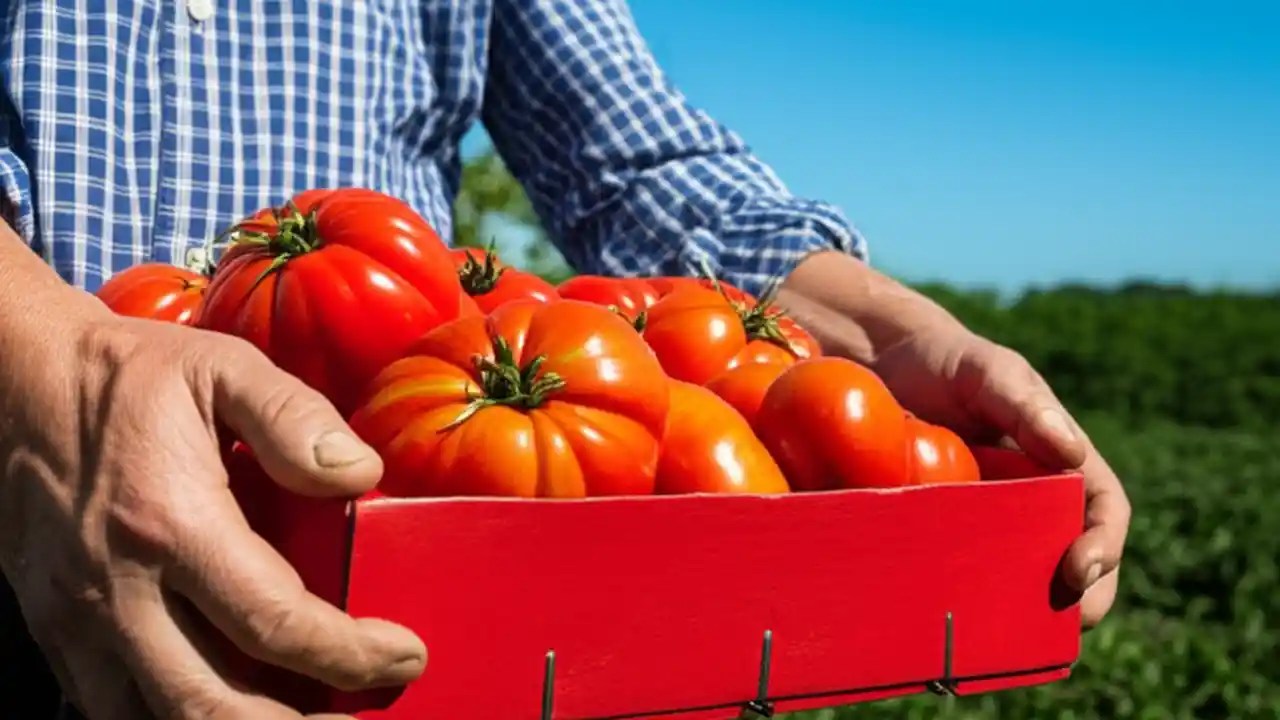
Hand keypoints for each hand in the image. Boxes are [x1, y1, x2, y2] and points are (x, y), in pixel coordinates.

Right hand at [0, 311, 426, 718]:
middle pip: (214, 704)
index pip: (275, 621)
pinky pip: (114, 707)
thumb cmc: (126, 376)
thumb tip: (362, 473)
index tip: (404, 655)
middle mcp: (119, 588)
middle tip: (362, 718)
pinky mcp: (55, 631)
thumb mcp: (222, 369)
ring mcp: (79, 620)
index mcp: (172, 522)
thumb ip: (295, 418)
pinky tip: (231, 709)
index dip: (349, 653)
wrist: (13, 383)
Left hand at [779, 251, 1130, 627]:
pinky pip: (959, 577)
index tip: (1080, 568)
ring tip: (1003, 636)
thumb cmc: (946, 363)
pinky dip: (960, 601)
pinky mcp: (941, 537)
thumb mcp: (988, 371)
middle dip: (1075, 602)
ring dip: (1019, 613)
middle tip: (1056, 627)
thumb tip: (1072, 454)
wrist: (879, 367)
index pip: (1103, 512)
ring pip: (1018, 581)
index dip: (1104, 545)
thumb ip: (1023, 404)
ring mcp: (987, 526)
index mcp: (1061, 464)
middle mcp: (1032, 503)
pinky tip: (946, 619)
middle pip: (1072, 564)